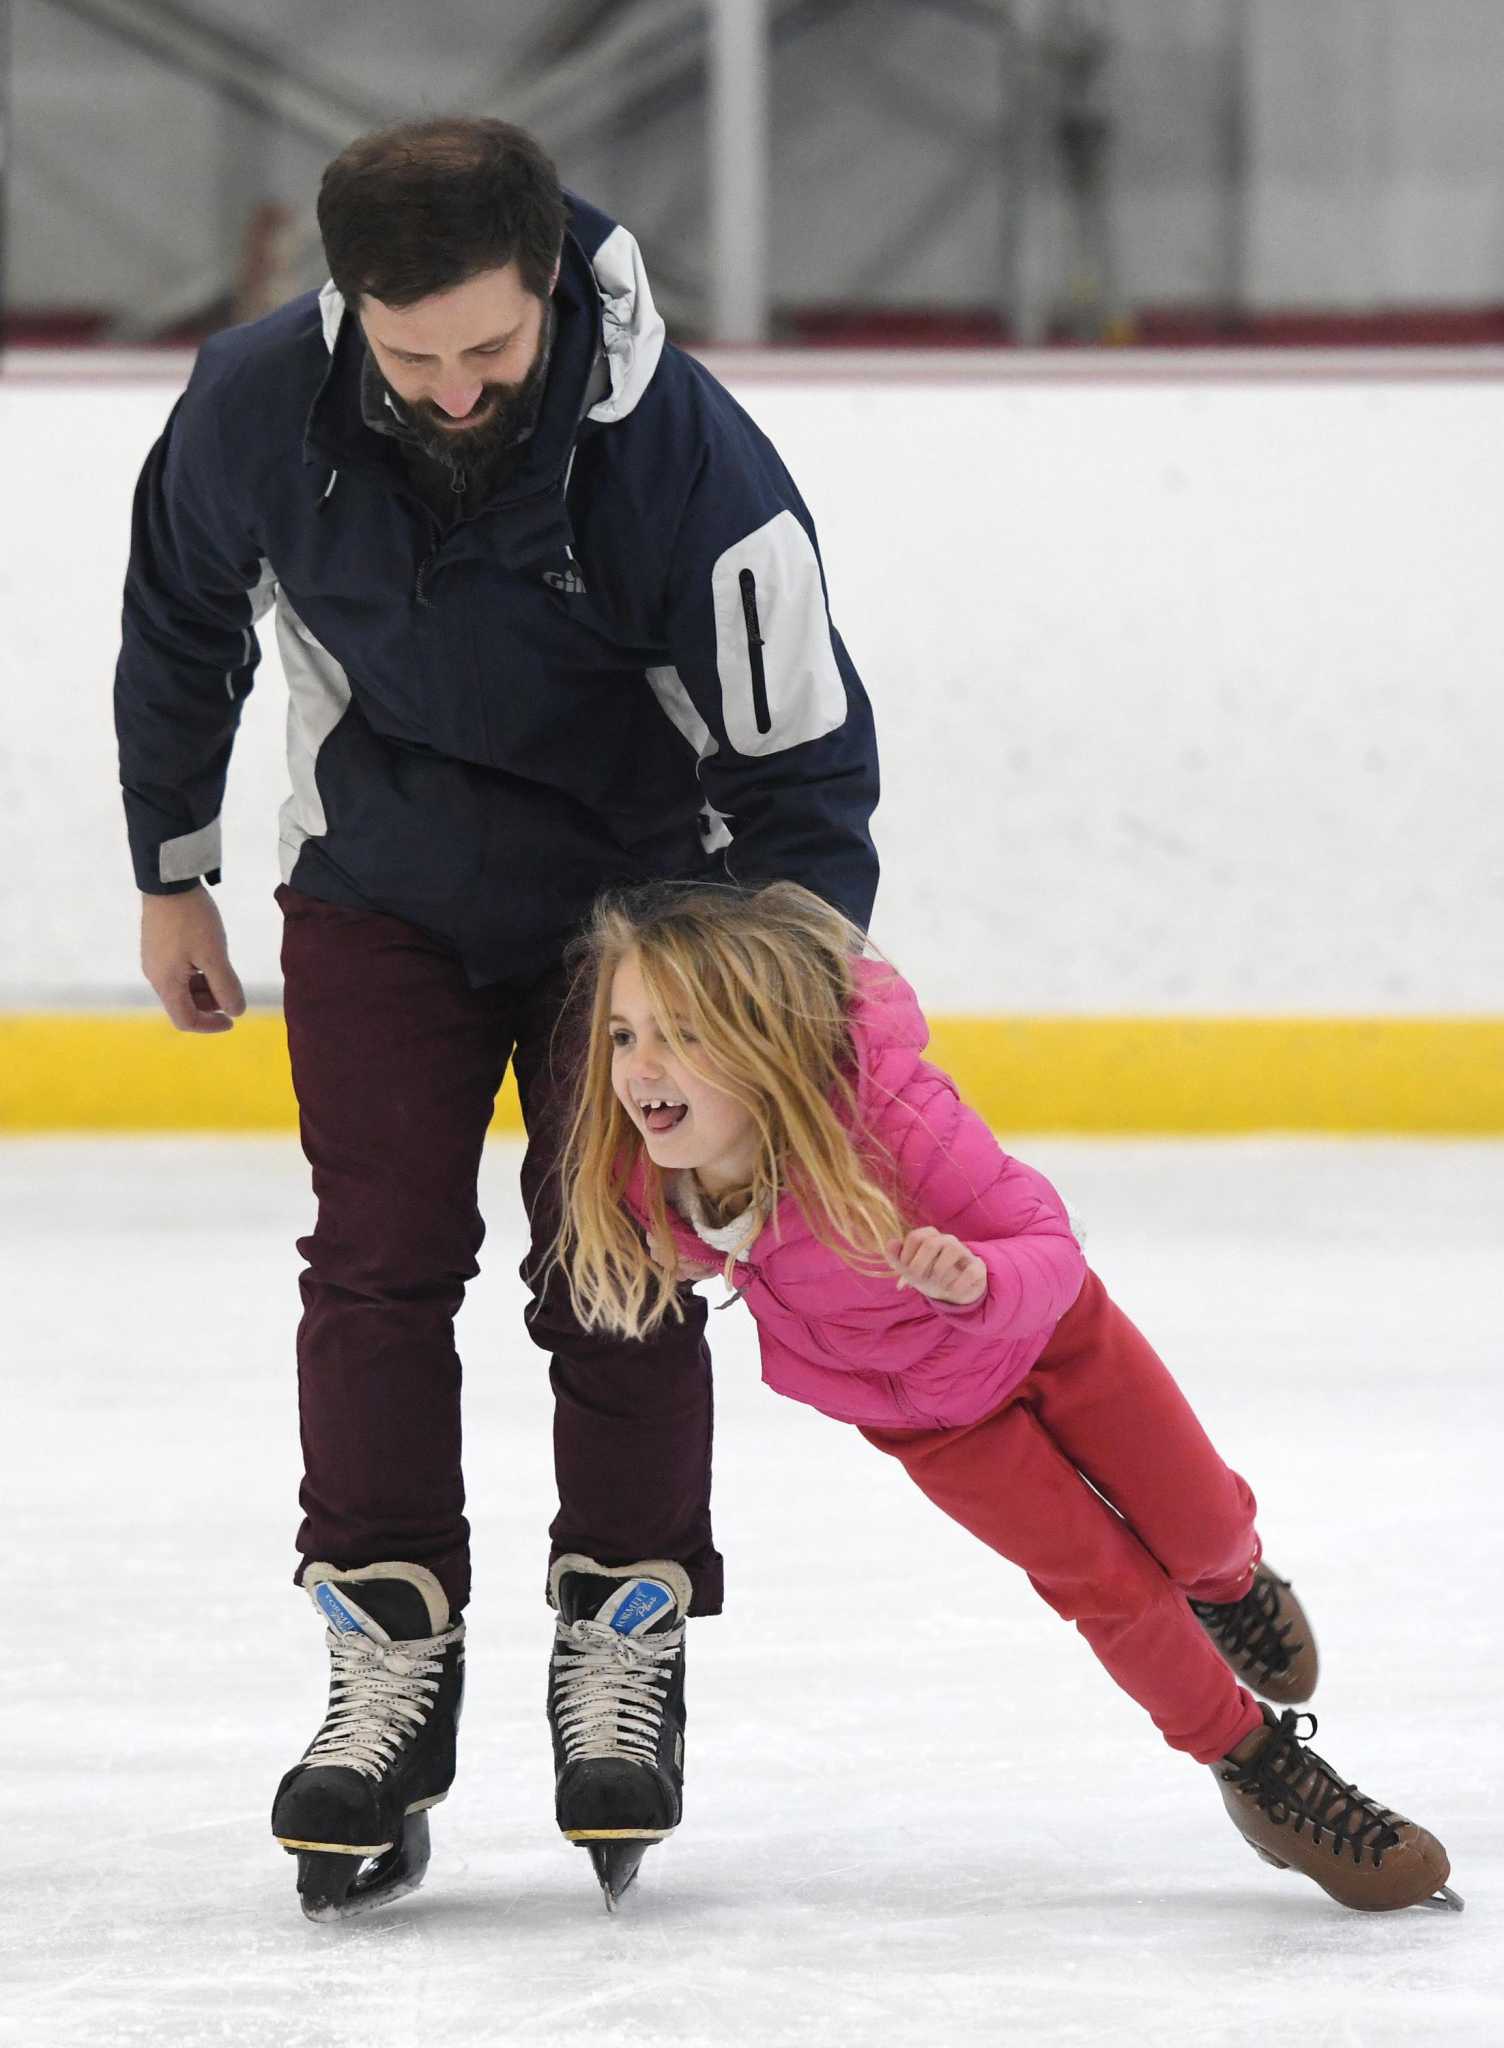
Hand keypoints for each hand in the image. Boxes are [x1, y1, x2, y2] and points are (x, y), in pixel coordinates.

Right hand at [140, 885, 246, 1033]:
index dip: (210, 1025)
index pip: (185, 1020)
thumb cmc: (192, 919)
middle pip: (183, 1004)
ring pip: (182, 988)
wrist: (168, 881)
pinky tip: (212, 958)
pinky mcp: (157, 946)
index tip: (232, 1020)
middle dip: (210, 1005)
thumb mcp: (214, 955)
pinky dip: (197, 974)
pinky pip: (178, 971)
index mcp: (166, 982)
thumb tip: (236, 1012)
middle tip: (233, 990)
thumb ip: (226, 986)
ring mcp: (154, 960)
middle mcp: (155, 975)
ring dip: (205, 989)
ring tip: (225, 972)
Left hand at [888, 1226, 986, 1307]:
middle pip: (931, 1243)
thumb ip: (895, 1257)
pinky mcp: (978, 1266)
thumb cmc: (928, 1275)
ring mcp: (964, 1251)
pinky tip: (952, 1291)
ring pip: (952, 1251)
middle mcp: (947, 1240)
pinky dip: (958, 1285)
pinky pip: (970, 1272)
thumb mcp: (909, 1269)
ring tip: (937, 1284)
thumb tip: (891, 1242)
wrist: (954, 1290)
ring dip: (939, 1274)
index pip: (915, 1236)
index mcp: (929, 1236)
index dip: (907, 1256)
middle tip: (920, 1279)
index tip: (907, 1271)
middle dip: (920, 1265)